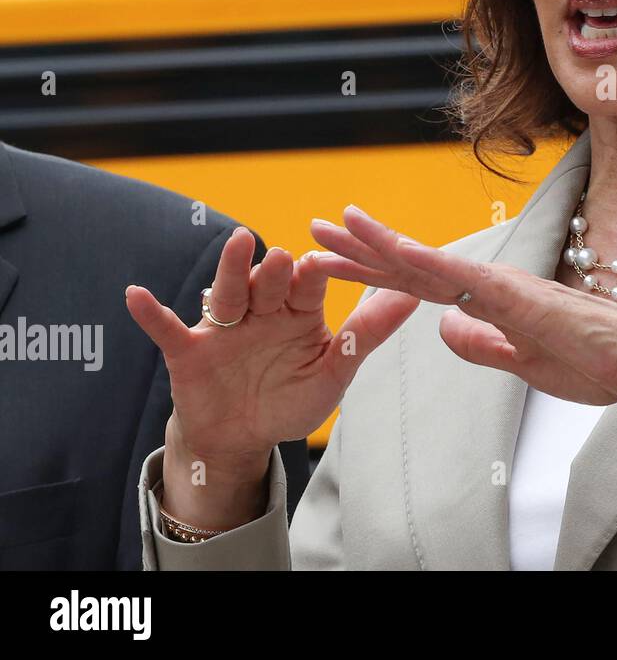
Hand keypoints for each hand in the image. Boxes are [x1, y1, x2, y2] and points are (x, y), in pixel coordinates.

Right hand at [125, 228, 420, 478]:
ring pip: (227, 293)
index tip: (325, 259)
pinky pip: (166, 328)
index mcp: (298, 311)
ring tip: (238, 244)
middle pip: (267, 282)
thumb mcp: (334, 371)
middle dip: (275, 269)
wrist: (241, 438)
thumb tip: (415, 298)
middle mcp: (260, 310)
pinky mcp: (188, 350)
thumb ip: (366, 334)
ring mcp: (223, 326)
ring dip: (231, 270)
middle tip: (286, 255)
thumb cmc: (291, 400)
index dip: (315, 273)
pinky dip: (152, 314)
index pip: (308, 285)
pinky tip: (135, 295)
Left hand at [310, 206, 616, 419]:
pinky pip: (463, 278)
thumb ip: (483, 345)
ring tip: (334, 226)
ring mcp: (502, 287)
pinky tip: (394, 250)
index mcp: (490, 302)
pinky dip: (426, 261)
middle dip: (358, 251)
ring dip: (379, 244)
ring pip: (428, 262)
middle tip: (311, 233)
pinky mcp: (518, 297)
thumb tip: (442, 331)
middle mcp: (490, 286)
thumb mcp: (524, 363)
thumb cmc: (597, 362)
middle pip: (411, 266)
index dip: (373, 272)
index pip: (419, 284)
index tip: (333, 261)